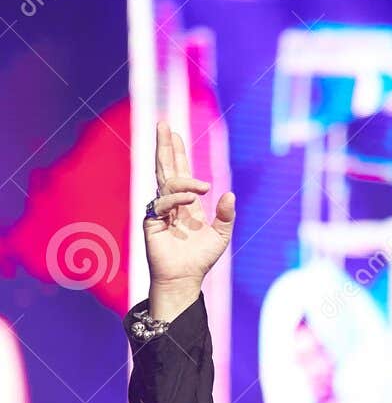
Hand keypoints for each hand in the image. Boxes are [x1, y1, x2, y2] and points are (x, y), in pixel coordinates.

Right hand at [145, 122, 235, 315]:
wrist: (185, 279)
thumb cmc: (200, 260)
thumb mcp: (220, 235)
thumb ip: (226, 215)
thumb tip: (229, 193)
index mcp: (186, 203)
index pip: (180, 171)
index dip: (177, 152)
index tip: (175, 133)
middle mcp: (171, 202)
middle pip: (165, 168)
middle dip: (164, 146)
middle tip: (162, 124)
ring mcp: (160, 210)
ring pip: (164, 181)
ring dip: (183, 179)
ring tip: (202, 189)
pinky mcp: (151, 221)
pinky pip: (162, 201)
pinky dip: (176, 198)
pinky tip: (189, 202)